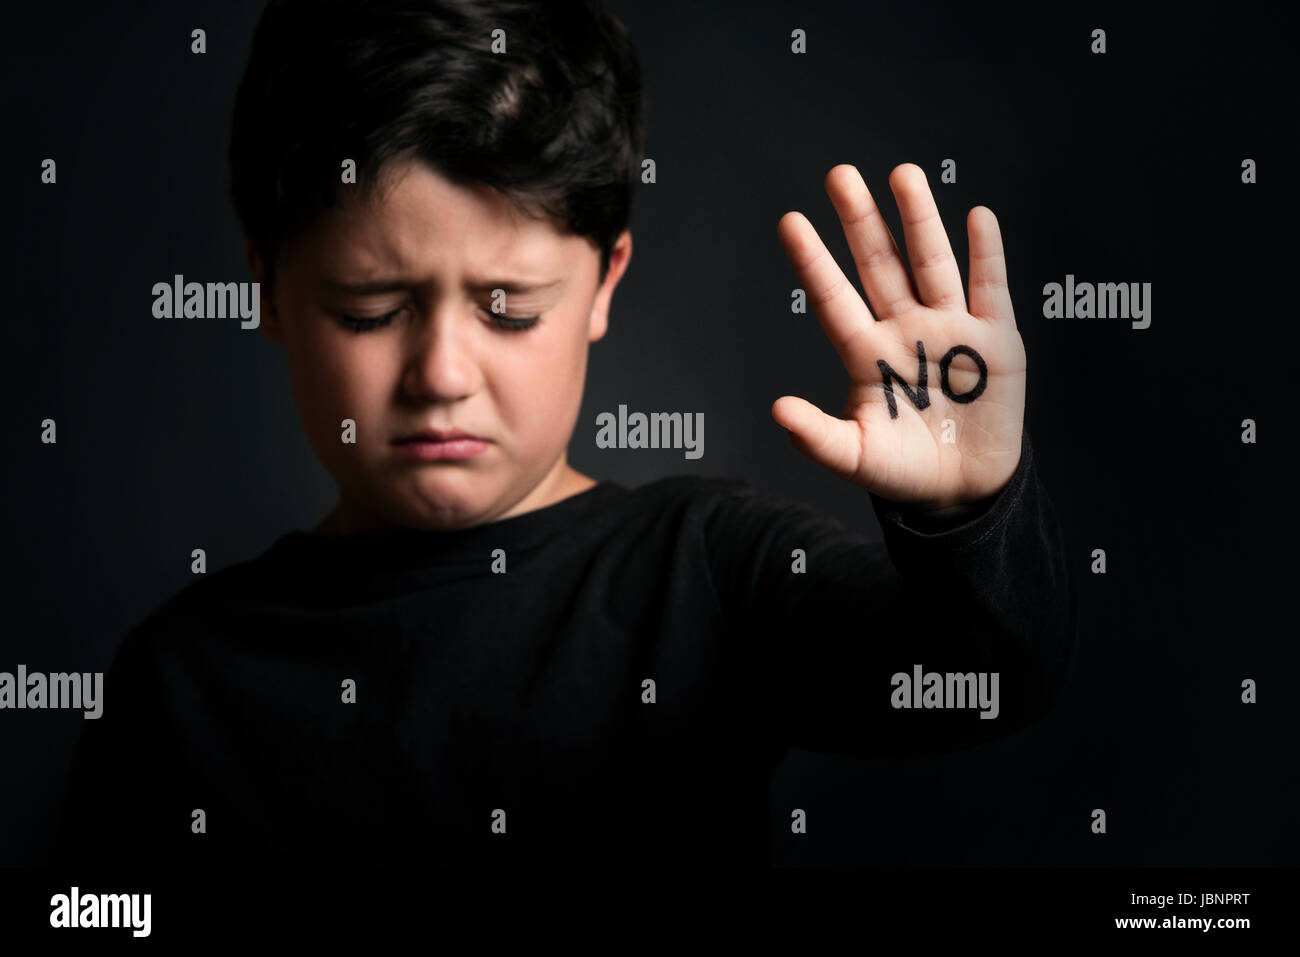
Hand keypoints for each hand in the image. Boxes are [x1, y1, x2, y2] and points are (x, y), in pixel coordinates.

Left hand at [773, 163, 1025, 510]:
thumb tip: (777, 410)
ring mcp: (951, 329)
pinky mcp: (996, 340)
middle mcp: (905, 329)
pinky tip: (977, 217)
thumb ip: (818, 437)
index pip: (833, 298)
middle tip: (839, 175)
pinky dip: (987, 254)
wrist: (963, 490)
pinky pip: (991, 288)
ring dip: (919, 220)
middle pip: (880, 265)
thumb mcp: (856, 458)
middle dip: (861, 221)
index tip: (790, 222)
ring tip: (902, 174)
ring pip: (932, 263)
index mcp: (866, 354)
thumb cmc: (904, 472)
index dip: (813, 261)